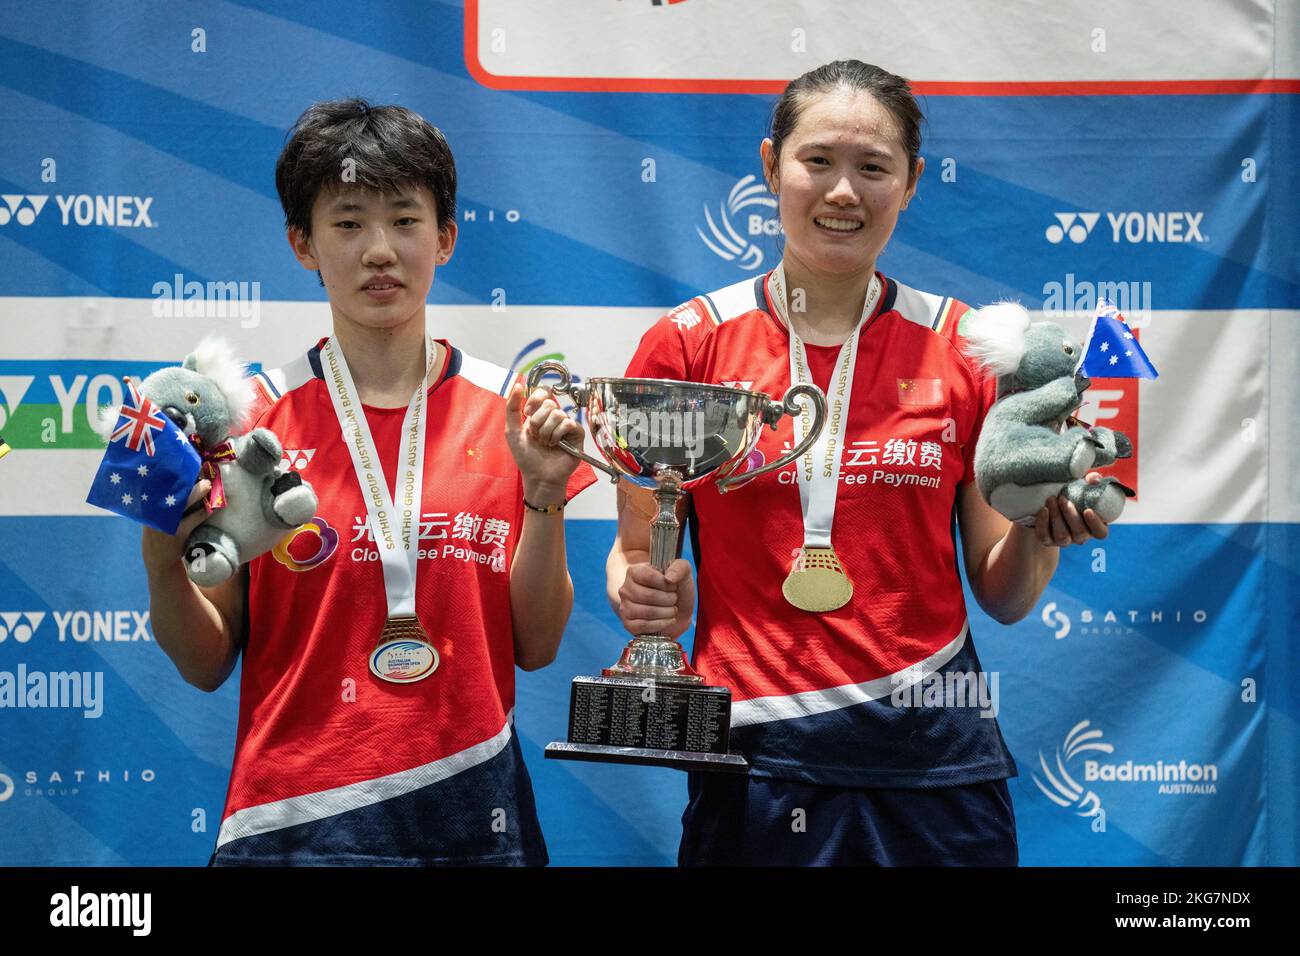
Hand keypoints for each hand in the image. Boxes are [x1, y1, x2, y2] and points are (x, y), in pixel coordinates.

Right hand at [141, 479, 210, 573]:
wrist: (158, 560)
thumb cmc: (159, 534)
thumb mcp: (153, 518)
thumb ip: (161, 504)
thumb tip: (180, 485)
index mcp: (148, 507)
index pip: (159, 486)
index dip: (171, 475)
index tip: (182, 465)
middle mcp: (155, 513)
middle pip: (171, 491)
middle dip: (185, 480)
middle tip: (198, 470)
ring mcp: (166, 523)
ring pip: (183, 503)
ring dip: (197, 493)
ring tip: (208, 485)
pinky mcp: (178, 532)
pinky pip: (194, 519)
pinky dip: (204, 512)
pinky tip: (212, 508)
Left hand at [504, 383, 582, 499]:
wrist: (539, 476)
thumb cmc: (526, 457)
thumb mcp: (512, 431)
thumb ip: (512, 408)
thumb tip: (517, 385)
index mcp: (539, 413)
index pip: (543, 392)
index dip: (535, 398)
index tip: (528, 413)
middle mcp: (554, 417)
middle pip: (549, 403)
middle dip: (538, 422)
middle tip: (537, 437)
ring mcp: (566, 424)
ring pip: (558, 414)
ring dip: (547, 432)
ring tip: (546, 443)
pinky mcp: (577, 433)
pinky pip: (568, 423)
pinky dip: (558, 435)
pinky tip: (556, 445)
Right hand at [617, 558, 694, 637]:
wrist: (679, 610)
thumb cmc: (677, 589)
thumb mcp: (683, 572)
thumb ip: (679, 567)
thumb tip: (669, 578)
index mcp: (634, 572)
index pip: (648, 577)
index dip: (665, 584)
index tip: (674, 587)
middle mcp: (626, 589)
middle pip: (648, 596)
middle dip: (668, 599)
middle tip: (674, 600)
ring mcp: (625, 608)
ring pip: (647, 612)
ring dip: (666, 612)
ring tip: (673, 610)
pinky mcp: (628, 624)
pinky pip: (643, 626)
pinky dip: (661, 625)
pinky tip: (668, 620)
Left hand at [1033, 472, 1110, 546]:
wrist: (1051, 502)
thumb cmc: (1074, 494)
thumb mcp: (1084, 486)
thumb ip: (1093, 480)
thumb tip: (1093, 479)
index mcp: (1094, 526)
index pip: (1101, 533)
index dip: (1096, 523)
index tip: (1088, 510)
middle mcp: (1081, 537)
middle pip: (1080, 533)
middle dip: (1070, 515)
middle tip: (1063, 498)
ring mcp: (1064, 540)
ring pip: (1062, 536)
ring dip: (1056, 517)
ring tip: (1051, 499)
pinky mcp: (1047, 540)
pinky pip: (1044, 537)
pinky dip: (1043, 524)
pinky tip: (1043, 509)